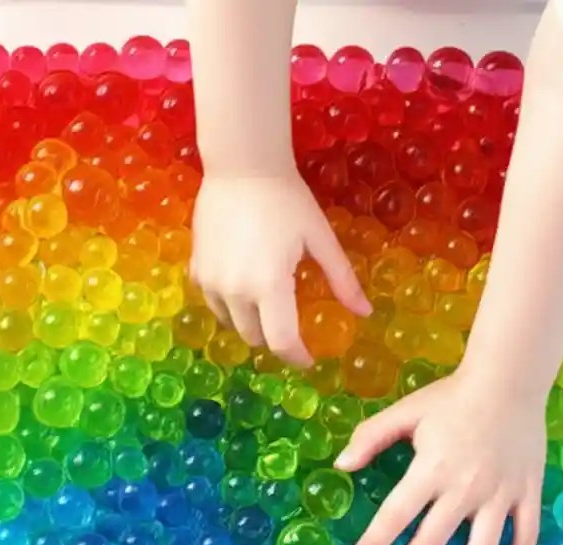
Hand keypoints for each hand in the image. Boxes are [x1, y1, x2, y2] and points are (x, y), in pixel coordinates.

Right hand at [189, 174, 370, 367]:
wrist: (241, 166)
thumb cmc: (286, 199)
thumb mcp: (320, 238)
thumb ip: (341, 279)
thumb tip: (365, 312)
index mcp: (269, 285)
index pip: (281, 341)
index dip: (297, 357)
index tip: (309, 359)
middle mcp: (235, 291)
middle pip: (255, 337)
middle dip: (275, 339)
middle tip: (291, 327)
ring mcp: (211, 282)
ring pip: (231, 324)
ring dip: (250, 323)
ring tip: (267, 307)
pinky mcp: (197, 269)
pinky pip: (213, 302)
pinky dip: (230, 305)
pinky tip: (243, 287)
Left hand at [335, 371, 545, 544]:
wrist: (508, 381)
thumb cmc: (451, 397)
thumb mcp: (405, 412)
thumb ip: (370, 438)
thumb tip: (342, 465)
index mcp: (431, 470)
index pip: (395, 517)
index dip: (375, 542)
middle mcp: (465, 489)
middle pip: (433, 543)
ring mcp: (500, 495)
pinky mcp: (528, 492)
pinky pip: (525, 535)